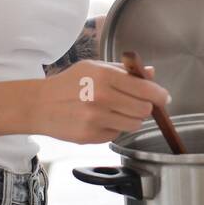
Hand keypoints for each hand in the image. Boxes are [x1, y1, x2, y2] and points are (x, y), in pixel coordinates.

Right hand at [36, 59, 170, 143]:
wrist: (40, 105)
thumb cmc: (68, 84)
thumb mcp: (94, 67)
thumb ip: (124, 71)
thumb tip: (151, 73)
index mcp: (105, 76)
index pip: (146, 89)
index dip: (159, 95)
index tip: (164, 97)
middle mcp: (102, 98)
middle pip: (144, 110)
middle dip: (144, 107)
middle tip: (135, 103)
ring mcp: (96, 119)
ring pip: (134, 124)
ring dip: (130, 119)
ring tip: (115, 111)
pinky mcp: (91, 136)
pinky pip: (116, 134)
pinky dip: (113, 128)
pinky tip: (99, 120)